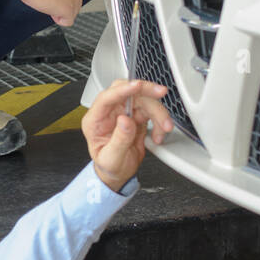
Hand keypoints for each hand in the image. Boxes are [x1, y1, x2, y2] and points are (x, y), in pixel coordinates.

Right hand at [0, 0, 83, 26]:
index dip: (61, 0)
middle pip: (75, 7)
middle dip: (62, 7)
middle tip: (49, 0)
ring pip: (72, 15)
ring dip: (59, 12)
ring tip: (48, 2)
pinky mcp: (69, 10)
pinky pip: (67, 22)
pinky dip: (58, 20)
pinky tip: (50, 9)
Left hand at [81, 78, 173, 192]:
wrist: (118, 173)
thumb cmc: (109, 167)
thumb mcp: (111, 159)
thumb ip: (119, 140)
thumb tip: (125, 120)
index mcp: (95, 120)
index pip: (106, 98)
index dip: (122, 90)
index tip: (137, 86)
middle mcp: (109, 113)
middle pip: (127, 92)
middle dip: (146, 92)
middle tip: (160, 93)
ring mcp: (123, 113)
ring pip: (143, 100)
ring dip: (158, 112)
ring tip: (164, 128)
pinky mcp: (136, 116)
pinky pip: (151, 111)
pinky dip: (159, 120)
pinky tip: (159, 134)